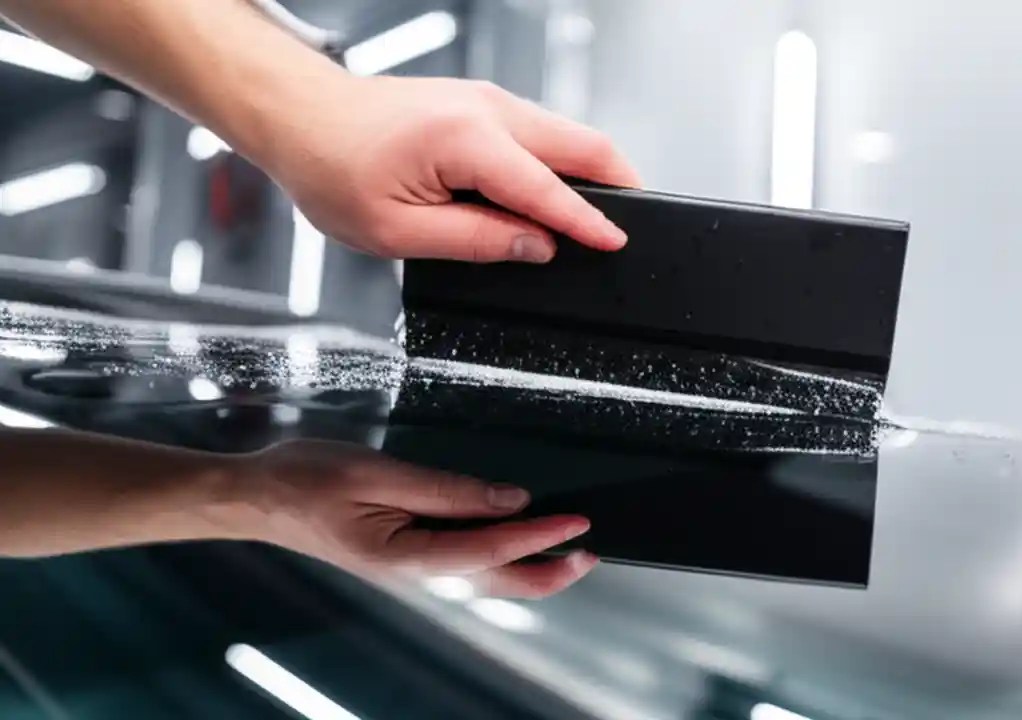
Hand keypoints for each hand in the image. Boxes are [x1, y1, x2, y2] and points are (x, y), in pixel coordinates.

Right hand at [228, 440, 597, 598]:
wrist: (255, 499)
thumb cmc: (305, 480)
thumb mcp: (378, 474)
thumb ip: (448, 490)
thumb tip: (510, 499)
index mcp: (406, 556)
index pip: (492, 548)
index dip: (541, 535)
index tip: (578, 521)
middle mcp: (415, 572)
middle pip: (497, 580)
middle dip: (549, 571)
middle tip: (591, 551)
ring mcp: (411, 568)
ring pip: (485, 578)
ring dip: (530, 568)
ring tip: (569, 553)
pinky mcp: (407, 557)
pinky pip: (466, 565)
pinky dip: (502, 558)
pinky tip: (517, 545)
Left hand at [266, 75, 641, 262]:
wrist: (300, 116)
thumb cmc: (332, 168)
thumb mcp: (398, 230)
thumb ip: (477, 240)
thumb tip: (536, 247)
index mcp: (465, 140)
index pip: (547, 189)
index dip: (588, 222)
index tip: (618, 243)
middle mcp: (486, 108)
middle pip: (582, 143)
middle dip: (618, 182)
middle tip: (634, 223)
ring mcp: (486, 99)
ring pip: (566, 133)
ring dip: (589, 171)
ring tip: (596, 216)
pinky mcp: (481, 102)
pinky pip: (540, 130)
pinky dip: (561, 161)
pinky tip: (554, 192)